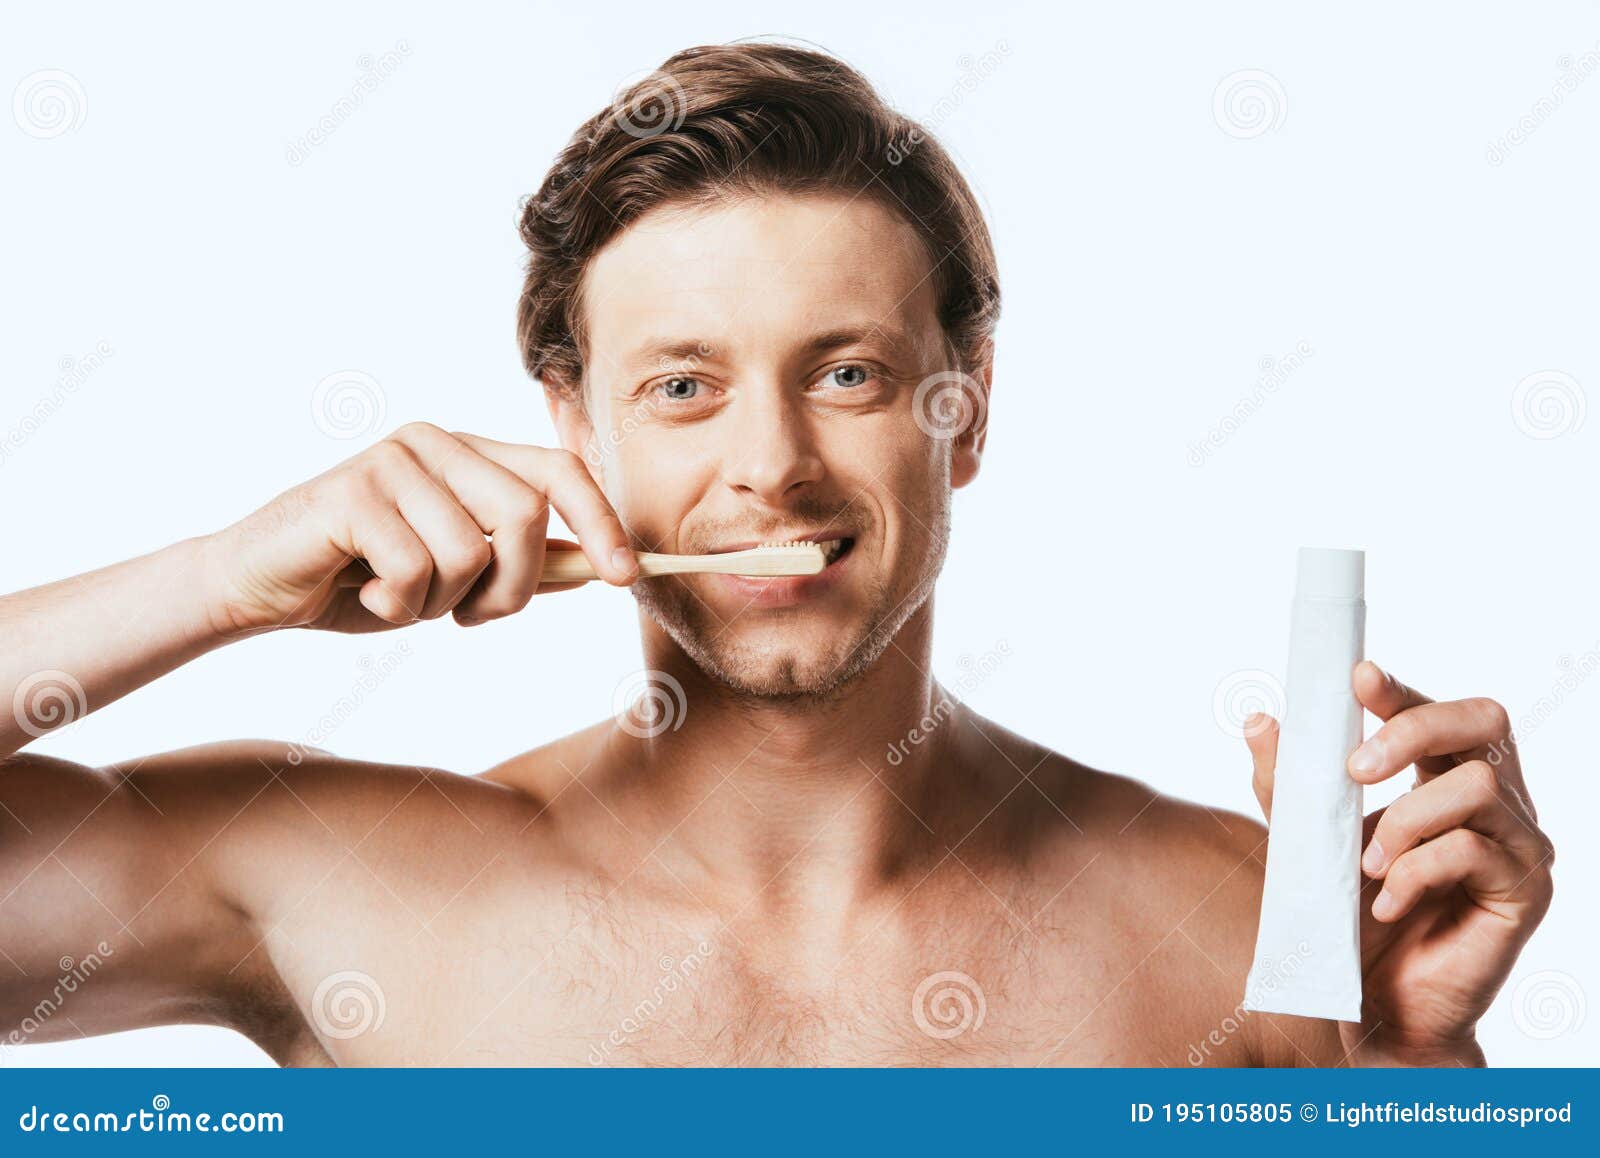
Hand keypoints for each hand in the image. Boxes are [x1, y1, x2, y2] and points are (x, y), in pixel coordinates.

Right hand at [201, 423, 637, 635]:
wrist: (259, 588)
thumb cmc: (362, 580)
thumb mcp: (456, 577)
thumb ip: (522, 564)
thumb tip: (598, 567)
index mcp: (469, 454)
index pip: (559, 473)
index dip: (601, 524)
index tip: (627, 577)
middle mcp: (436, 443)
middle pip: (526, 516)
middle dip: (511, 588)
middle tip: (468, 615)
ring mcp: (392, 460)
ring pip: (469, 553)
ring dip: (439, 602)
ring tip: (397, 595)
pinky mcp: (352, 491)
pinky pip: (414, 568)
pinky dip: (396, 605)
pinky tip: (361, 591)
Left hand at [1245, 660, 1554, 1066]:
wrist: (1372, 1007)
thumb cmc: (1348, 920)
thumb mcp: (1308, 843)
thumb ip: (1289, 784)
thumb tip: (1260, 719)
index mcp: (1446, 777)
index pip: (1442, 710)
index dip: (1404, 688)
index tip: (1357, 678)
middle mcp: (1495, 802)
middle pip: (1483, 720)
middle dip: (1411, 731)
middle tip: (1355, 770)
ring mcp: (1517, 844)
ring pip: (1474, 786)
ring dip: (1404, 819)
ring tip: (1368, 867)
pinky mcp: (1524, 891)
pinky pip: (1471, 851)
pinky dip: (1415, 871)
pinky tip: (1385, 903)